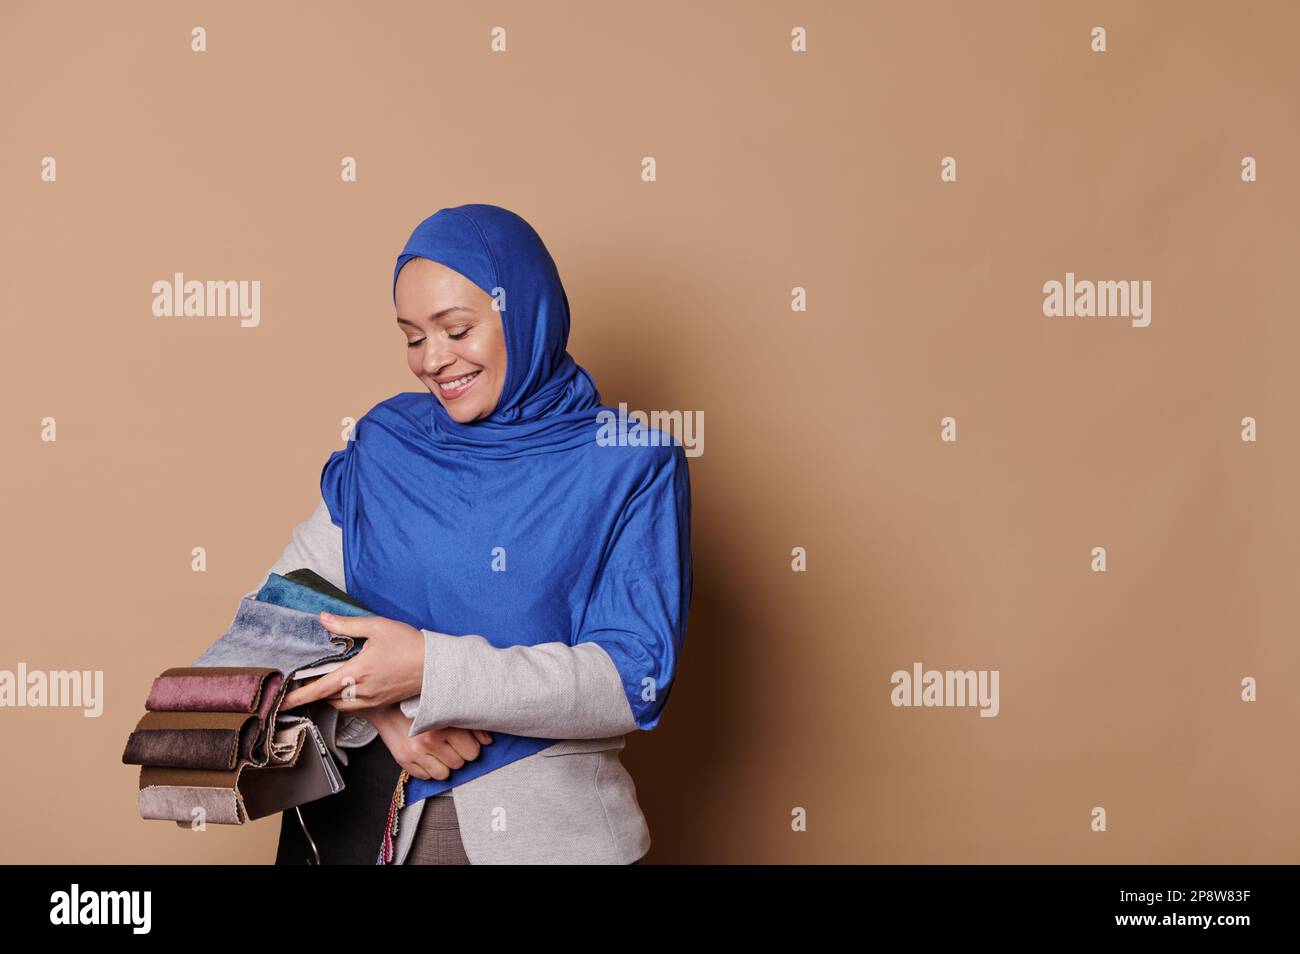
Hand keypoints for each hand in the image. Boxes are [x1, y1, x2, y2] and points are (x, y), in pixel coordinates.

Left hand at [281, 611, 424, 711]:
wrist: (437, 666)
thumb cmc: (410, 644)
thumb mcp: (378, 627)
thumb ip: (347, 625)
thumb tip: (323, 620)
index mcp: (358, 672)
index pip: (320, 687)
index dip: (299, 696)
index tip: (281, 701)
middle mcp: (362, 691)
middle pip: (328, 697)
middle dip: (316, 691)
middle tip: (307, 681)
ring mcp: (372, 700)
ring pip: (341, 703)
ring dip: (332, 695)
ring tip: (330, 681)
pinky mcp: (381, 703)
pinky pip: (355, 705)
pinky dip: (346, 698)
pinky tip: (351, 685)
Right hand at [367, 703, 493, 780]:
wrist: (387, 705)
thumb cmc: (420, 705)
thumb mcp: (448, 710)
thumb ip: (470, 725)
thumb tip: (487, 741)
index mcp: (443, 725)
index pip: (472, 752)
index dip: (471, 747)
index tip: (465, 741)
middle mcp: (428, 740)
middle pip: (459, 763)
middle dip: (458, 755)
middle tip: (450, 744)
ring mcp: (415, 753)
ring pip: (444, 774)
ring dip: (444, 765)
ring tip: (439, 751)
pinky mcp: (403, 761)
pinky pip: (427, 777)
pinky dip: (429, 769)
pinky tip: (426, 755)